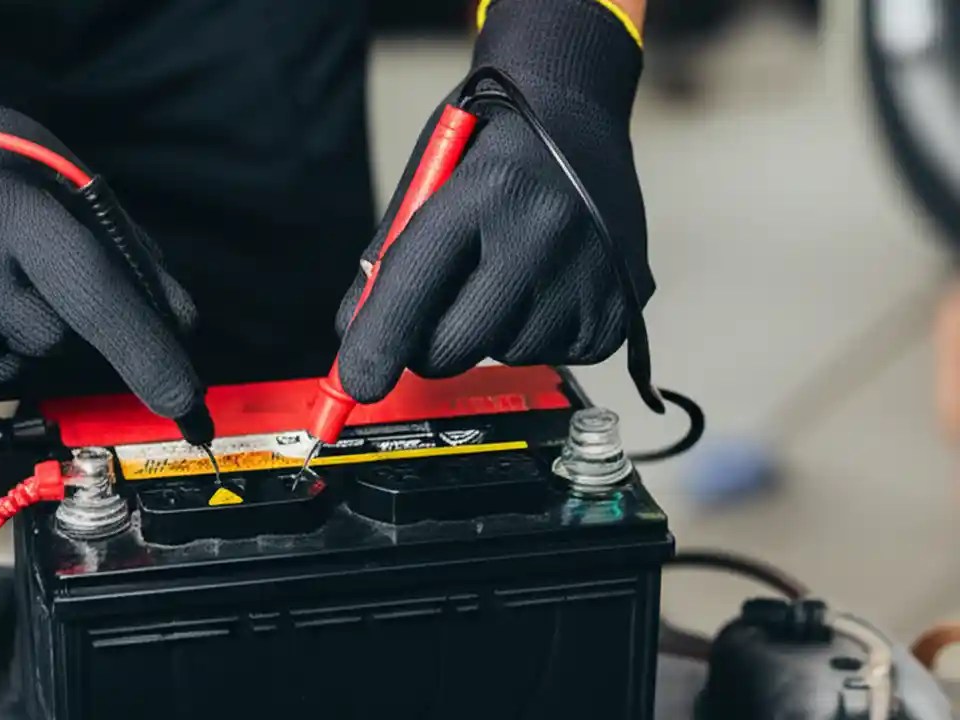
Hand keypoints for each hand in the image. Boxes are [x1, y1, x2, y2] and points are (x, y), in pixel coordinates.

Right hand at [0, 21, 209, 431]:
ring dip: (13, 340)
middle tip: (21, 269)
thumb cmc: (5, 169)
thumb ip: (132, 259)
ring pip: (11, 368)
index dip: (144, 352)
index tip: (184, 403)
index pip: (93, 297)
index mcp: (7, 210)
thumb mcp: (74, 189)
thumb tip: (181, 326)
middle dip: (54, 318)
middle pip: (51, 340)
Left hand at [335, 0, 651, 403]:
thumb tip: (359, 351)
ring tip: (511, 269)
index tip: (358, 384)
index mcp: (482, 192)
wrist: (573, 110)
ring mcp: (590, 271)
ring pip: (504, 355)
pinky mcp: (622, 304)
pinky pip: (557, 356)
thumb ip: (386, 268)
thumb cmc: (486, 149)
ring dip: (493, 331)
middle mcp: (542, 232)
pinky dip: (539, 333)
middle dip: (431, 342)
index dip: (377, 346)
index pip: (412, 289)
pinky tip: (546, 283)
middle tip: (442, 300)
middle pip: (454, 346)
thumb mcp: (425, 187)